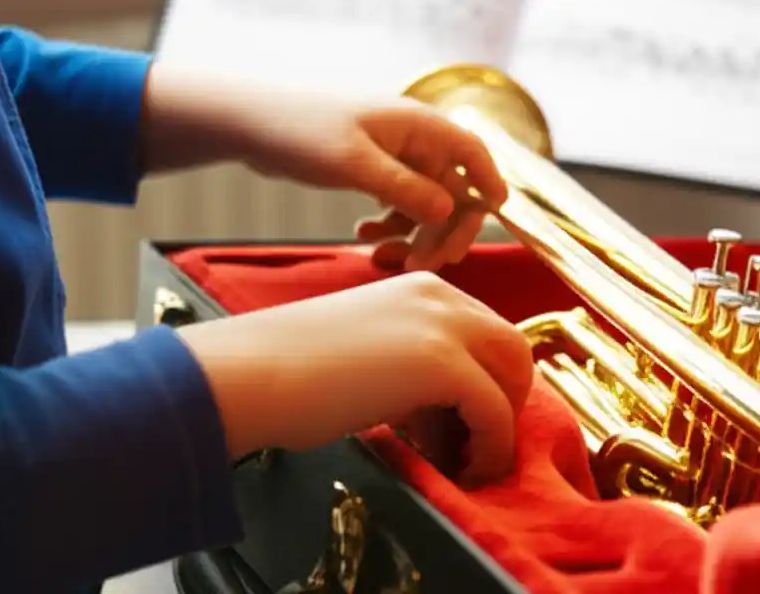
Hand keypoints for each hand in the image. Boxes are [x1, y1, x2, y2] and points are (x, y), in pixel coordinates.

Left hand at [140, 66, 508, 270]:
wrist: (249, 123)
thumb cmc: (301, 132)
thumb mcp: (355, 165)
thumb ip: (406, 190)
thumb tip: (452, 212)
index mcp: (419, 125)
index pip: (473, 152)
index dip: (491, 183)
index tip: (497, 216)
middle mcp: (413, 139)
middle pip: (453, 190)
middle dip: (443, 231)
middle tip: (423, 266)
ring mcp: (394, 156)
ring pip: (426, 204)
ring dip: (413, 236)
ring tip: (382, 258)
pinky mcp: (373, 170)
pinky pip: (400, 206)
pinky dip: (391, 227)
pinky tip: (365, 237)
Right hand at [175, 272, 532, 485]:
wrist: (246, 376)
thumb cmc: (288, 374)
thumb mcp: (370, 353)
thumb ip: (415, 367)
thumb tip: (451, 417)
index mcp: (422, 288)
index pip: (486, 335)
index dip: (483, 385)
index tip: (456, 428)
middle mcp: (440, 295)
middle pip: (512, 350)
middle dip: (503, 401)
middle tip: (468, 446)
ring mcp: (445, 324)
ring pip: (513, 377)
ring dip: (499, 427)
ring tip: (461, 463)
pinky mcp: (443, 363)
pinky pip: (496, 412)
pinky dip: (490, 448)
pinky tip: (461, 470)